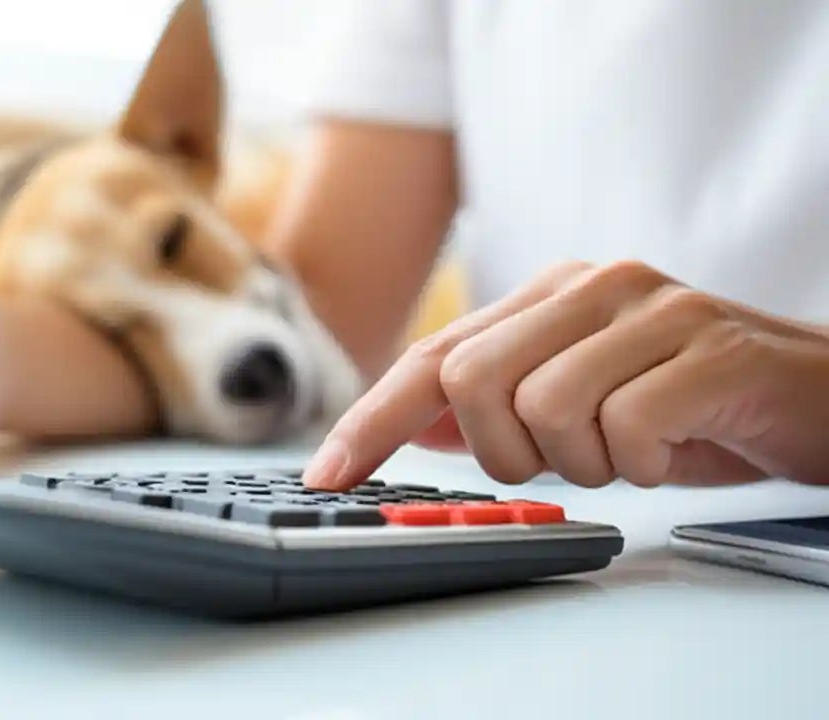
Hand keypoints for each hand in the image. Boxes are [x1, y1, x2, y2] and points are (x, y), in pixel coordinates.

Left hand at [304, 260, 828, 489]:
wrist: (822, 395)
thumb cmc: (695, 404)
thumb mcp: (586, 401)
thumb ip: (503, 403)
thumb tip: (423, 424)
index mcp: (550, 295)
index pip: (432, 357)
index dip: (371, 419)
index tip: (326, 474)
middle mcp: (594, 286)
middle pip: (471, 379)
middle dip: (504, 450)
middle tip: (565, 460)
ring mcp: (654, 311)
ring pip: (545, 407)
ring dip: (583, 461)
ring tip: (632, 451)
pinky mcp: (711, 350)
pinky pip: (626, 427)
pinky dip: (642, 463)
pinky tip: (676, 448)